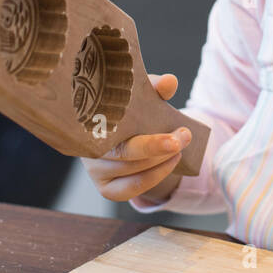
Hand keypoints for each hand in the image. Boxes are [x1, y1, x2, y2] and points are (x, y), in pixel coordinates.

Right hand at [80, 73, 191, 201]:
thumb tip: (169, 82)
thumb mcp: (145, 96)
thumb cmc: (134, 111)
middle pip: (123, 155)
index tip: (173, 137)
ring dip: (161, 162)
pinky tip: (171, 162)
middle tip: (183, 137)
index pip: (113, 132)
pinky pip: (131, 189)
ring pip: (131, 172)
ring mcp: (95, 172)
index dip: (143, 137)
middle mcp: (89, 149)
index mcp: (91, 122)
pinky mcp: (106, 189)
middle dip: (158, 148)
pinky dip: (155, 177)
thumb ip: (156, 87)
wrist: (131, 134)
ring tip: (180, 147)